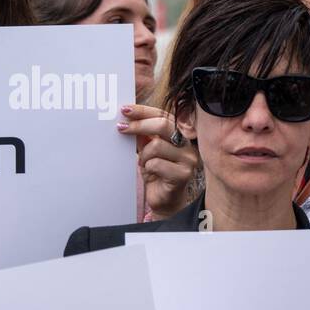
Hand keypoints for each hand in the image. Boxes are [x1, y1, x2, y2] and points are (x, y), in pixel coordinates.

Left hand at [117, 104, 198, 219]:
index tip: (125, 110)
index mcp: (179, 135)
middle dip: (139, 125)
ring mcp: (188, 159)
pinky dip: (148, 167)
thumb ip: (144, 135)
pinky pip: (157, 164)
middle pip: (163, 125)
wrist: (165, 199)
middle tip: (121, 128)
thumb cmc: (157, 173)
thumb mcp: (147, 150)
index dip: (143, 111)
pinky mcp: (183, 174)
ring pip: (157, 146)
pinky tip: (151, 173)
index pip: (163, 115)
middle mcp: (187, 145)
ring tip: (143, 163)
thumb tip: (128, 118)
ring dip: (143, 155)